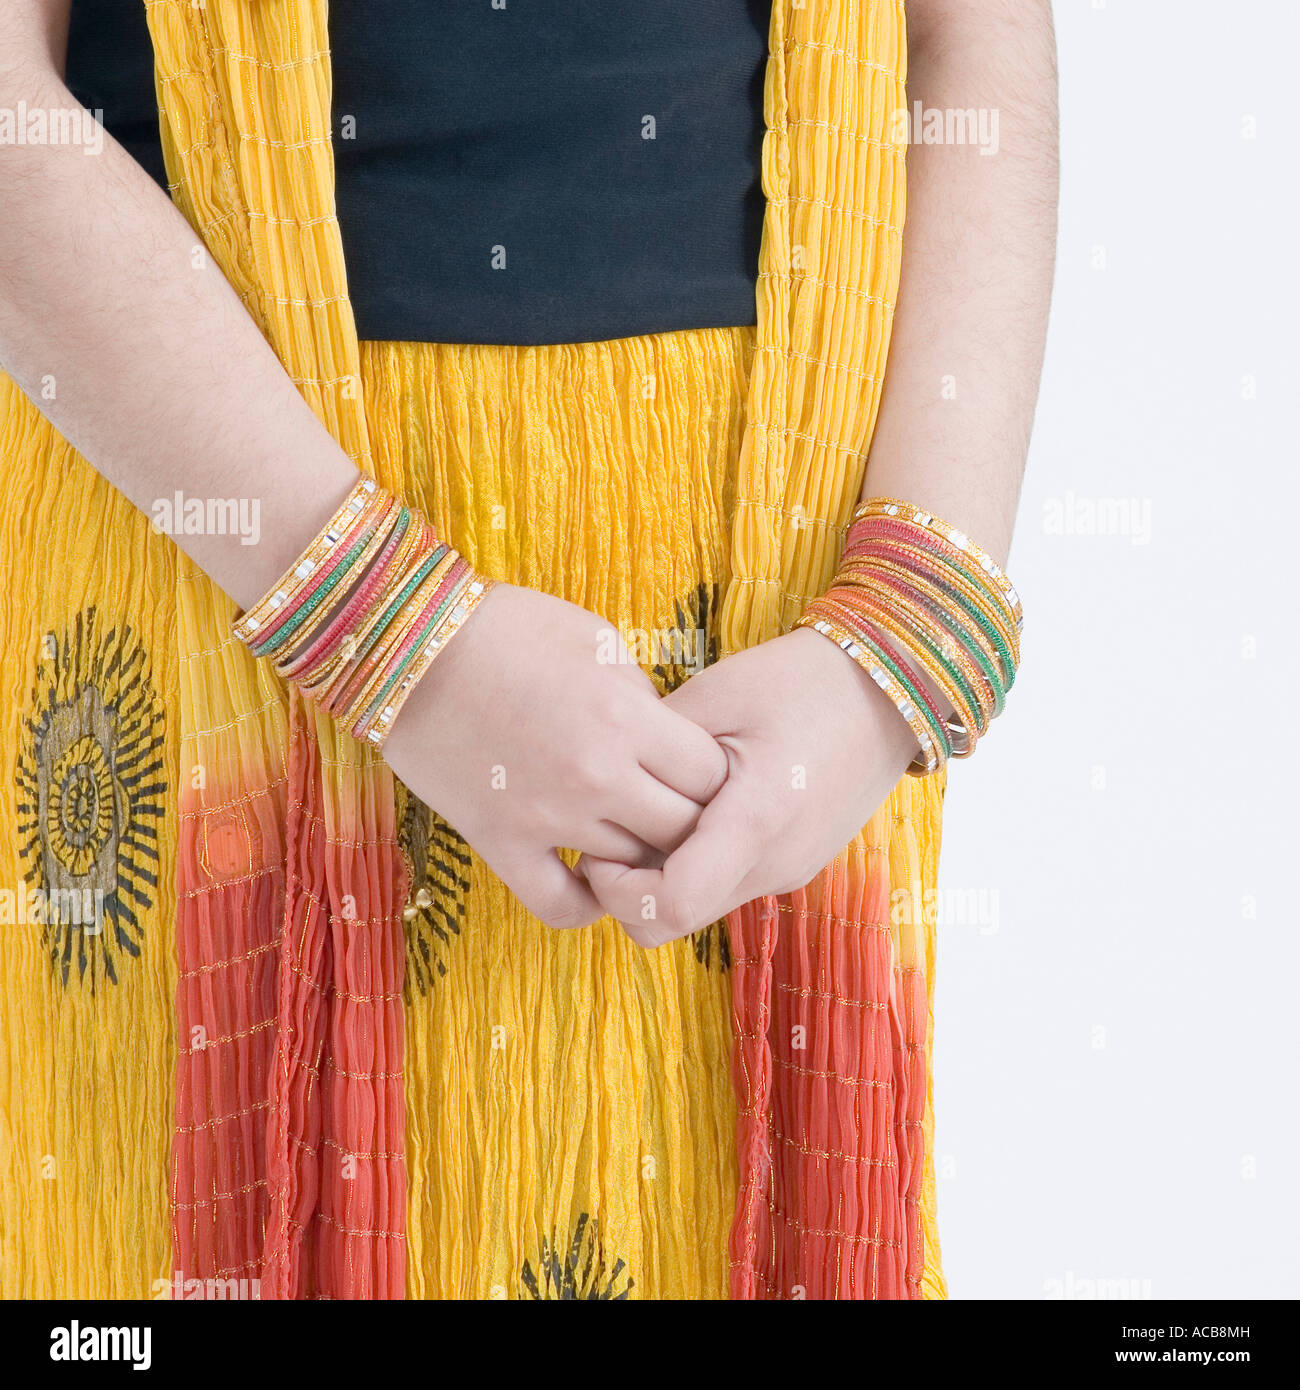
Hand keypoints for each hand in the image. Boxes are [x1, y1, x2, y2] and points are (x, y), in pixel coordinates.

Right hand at [381, 583, 727, 928]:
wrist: (407, 644)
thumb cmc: (508, 628)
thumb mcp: (598, 641)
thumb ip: (644, 699)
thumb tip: (667, 743)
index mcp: (625, 716)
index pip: (713, 777)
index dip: (717, 776)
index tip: (702, 770)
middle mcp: (595, 775)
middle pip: (686, 831)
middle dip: (693, 821)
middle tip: (679, 809)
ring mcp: (547, 816)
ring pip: (633, 870)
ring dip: (643, 858)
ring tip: (636, 837)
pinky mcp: (499, 843)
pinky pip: (561, 906)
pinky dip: (587, 902)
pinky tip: (590, 875)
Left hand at [577, 628, 920, 945]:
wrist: (886, 687)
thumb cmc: (798, 680)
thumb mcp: (711, 699)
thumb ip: (652, 754)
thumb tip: (601, 792)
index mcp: (756, 821)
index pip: (669, 908)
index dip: (616, 890)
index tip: (599, 847)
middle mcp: (777, 862)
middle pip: (676, 921)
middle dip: (631, 889)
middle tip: (615, 828)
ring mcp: (791, 870)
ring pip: (701, 905)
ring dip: (665, 874)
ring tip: (656, 809)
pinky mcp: (796, 863)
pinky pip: (728, 883)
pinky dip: (698, 862)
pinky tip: (694, 809)